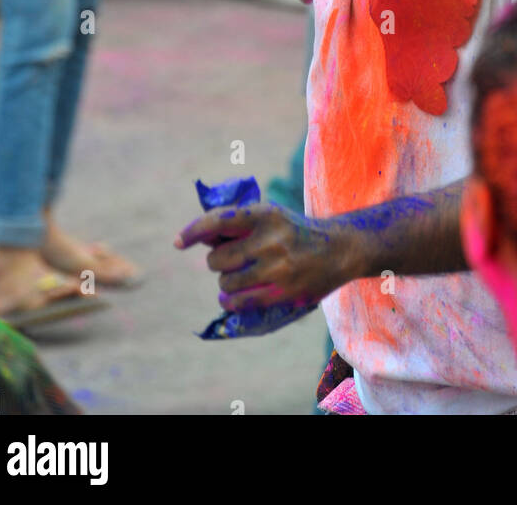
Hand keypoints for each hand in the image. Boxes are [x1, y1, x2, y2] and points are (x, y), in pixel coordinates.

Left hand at [175, 201, 356, 309]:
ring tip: (238, 278)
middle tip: (230, 261)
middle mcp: (270, 239)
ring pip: (226, 283)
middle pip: (217, 259)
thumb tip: (202, 238)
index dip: (194, 231)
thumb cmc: (295, 231)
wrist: (339, 249)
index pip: (219, 220)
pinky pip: (240, 302)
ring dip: (226, 283)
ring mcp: (277, 267)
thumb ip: (240, 224)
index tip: (178, 243)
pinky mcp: (283, 292)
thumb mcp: (272, 215)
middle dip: (217, 262)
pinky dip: (230, 302)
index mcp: (265, 213)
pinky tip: (231, 298)